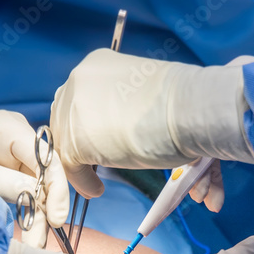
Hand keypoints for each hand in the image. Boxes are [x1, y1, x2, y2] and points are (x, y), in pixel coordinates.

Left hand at [0, 110, 68, 247]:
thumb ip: (4, 182)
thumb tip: (35, 197)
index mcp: (7, 126)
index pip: (44, 155)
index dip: (55, 185)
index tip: (56, 218)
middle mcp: (18, 136)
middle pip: (46, 171)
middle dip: (47, 205)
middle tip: (43, 238)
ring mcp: (16, 153)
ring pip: (40, 184)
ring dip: (39, 213)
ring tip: (36, 242)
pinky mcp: (12, 169)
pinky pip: (28, 190)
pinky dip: (30, 210)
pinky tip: (31, 232)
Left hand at [51, 49, 253, 197]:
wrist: (189, 109)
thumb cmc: (179, 103)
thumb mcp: (141, 93)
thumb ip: (120, 104)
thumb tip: (115, 126)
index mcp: (95, 64)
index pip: (78, 97)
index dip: (84, 122)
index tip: (95, 138)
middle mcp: (78, 80)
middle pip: (64, 118)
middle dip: (78, 139)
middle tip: (92, 159)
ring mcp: (73, 110)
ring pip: (66, 142)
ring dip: (80, 162)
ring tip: (94, 178)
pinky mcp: (76, 141)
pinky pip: (71, 168)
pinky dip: (83, 182)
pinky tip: (96, 189)